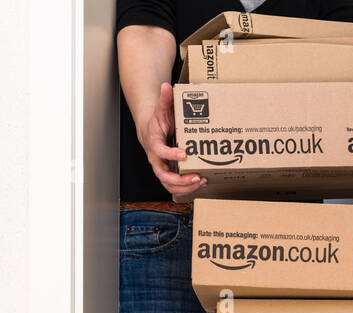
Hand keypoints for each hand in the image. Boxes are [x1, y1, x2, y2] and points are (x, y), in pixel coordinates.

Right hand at [138, 82, 205, 198]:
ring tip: (201, 181)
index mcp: (154, 143)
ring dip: (186, 187)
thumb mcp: (161, 108)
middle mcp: (156, 159)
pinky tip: (201, 182)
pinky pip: (175, 187)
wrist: (151, 130)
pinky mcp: (169, 174)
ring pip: (170, 185)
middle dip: (180, 179)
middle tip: (196, 176)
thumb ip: (165, 99)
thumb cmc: (157, 120)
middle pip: (163, 175)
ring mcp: (162, 168)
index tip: (184, 154)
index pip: (159, 151)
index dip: (170, 154)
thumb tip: (166, 86)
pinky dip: (187, 188)